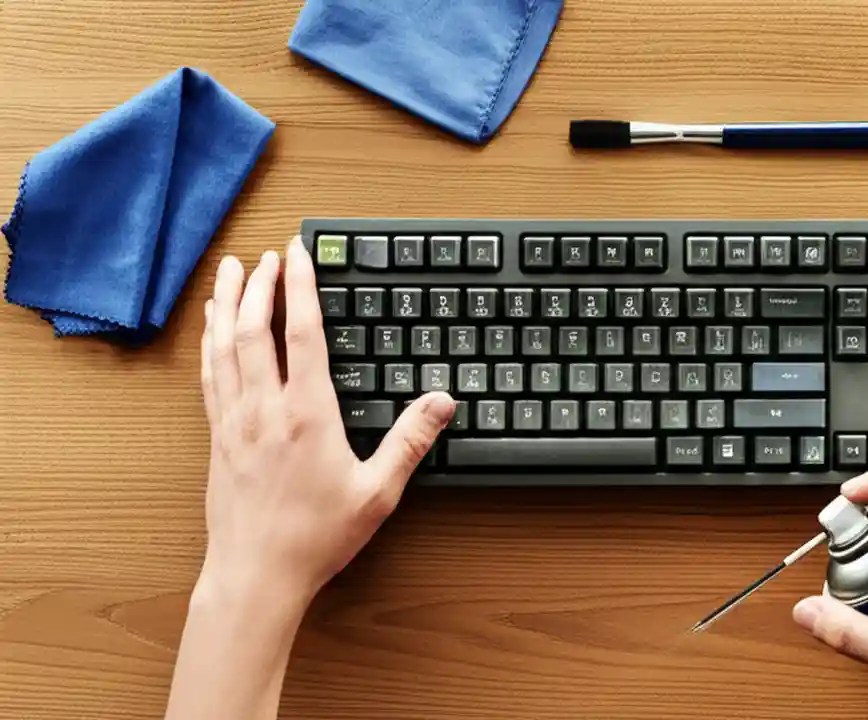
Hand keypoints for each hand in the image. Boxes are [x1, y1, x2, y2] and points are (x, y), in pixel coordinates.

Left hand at [198, 238, 454, 609]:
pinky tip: (212, 331)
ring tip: (228, 272)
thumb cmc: (315, 537)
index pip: (301, 332)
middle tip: (267, 255)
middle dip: (259, 284)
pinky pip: (210, 376)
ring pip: (223, 346)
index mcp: (306, 413)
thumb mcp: (378, 492)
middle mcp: (264, 408)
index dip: (299, 286)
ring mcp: (235, 422)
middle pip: (253, 328)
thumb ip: (410, 442)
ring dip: (226, 303)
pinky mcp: (218, 439)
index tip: (298, 254)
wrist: (255, 575)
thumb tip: (441, 401)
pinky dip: (210, 343)